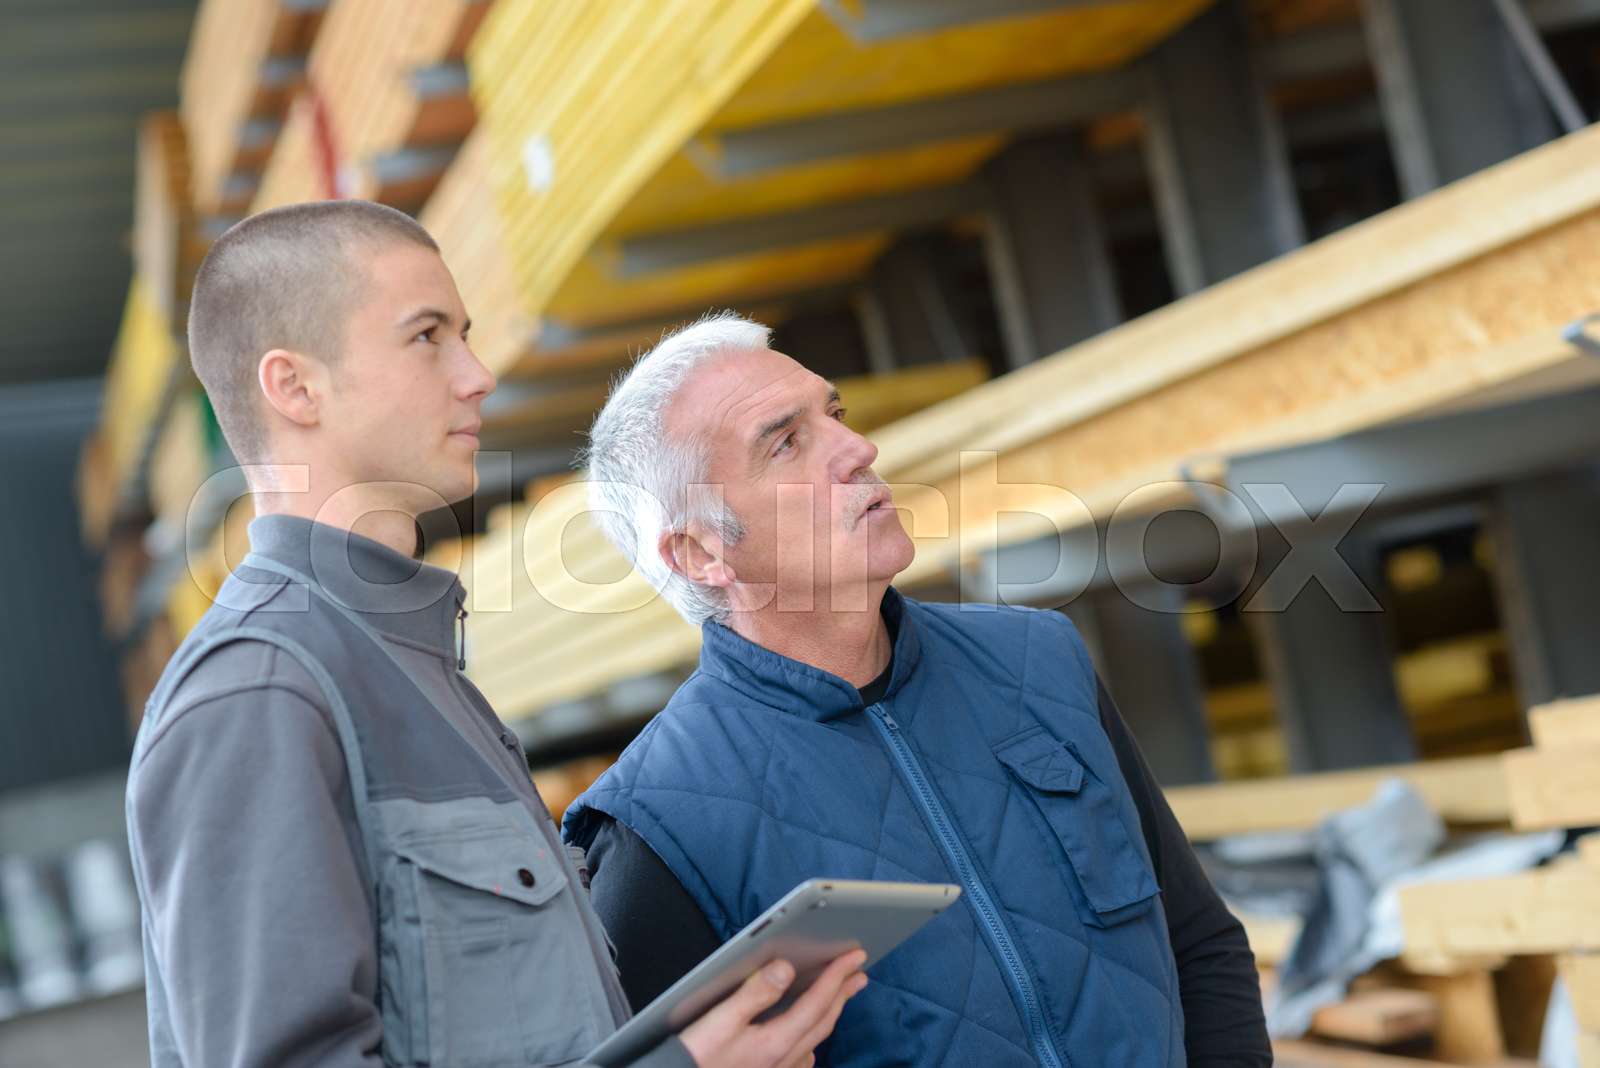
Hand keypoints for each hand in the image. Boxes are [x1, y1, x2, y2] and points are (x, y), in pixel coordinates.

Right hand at [680, 950, 868, 1067]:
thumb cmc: (696, 1057)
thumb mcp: (720, 1021)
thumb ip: (755, 993)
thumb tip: (786, 968)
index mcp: (776, 1042)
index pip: (817, 1002)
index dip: (837, 976)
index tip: (855, 955)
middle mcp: (785, 1060)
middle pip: (823, 1021)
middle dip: (843, 993)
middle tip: (859, 971)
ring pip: (816, 1039)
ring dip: (830, 1012)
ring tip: (840, 995)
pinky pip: (802, 1057)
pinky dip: (811, 1037)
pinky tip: (808, 1035)